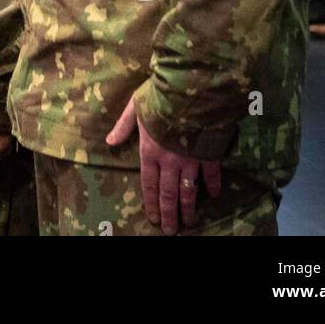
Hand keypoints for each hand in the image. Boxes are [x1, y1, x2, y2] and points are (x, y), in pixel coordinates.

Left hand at [105, 96, 221, 235]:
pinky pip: (211, 174)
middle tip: (170, 230)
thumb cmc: (158, 97)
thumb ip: (123, 127)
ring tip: (189, 222)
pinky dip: (213, 185)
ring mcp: (191, 160)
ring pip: (189, 190)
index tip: (153, 218)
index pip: (148, 184)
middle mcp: (169, 161)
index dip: (151, 202)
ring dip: (188, 208)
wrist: (187, 92)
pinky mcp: (209, 154)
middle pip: (168, 193)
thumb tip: (109, 141)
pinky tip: (215, 195)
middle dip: (169, 213)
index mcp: (150, 152)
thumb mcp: (135, 108)